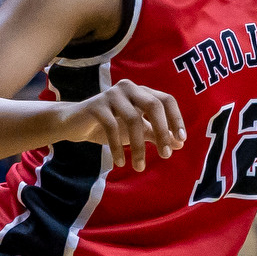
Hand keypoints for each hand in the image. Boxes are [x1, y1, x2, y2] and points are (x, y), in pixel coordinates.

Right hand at [58, 78, 185, 171]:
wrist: (74, 124)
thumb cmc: (111, 125)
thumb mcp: (137, 130)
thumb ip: (156, 134)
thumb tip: (179, 144)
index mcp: (142, 91)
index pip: (166, 100)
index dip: (176, 119)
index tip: (181, 140)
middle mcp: (129, 88)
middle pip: (154, 105)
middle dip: (162, 131)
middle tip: (166, 155)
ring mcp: (112, 95)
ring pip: (133, 120)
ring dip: (138, 146)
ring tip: (140, 167)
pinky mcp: (96, 105)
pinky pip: (111, 127)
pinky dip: (117, 147)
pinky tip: (120, 163)